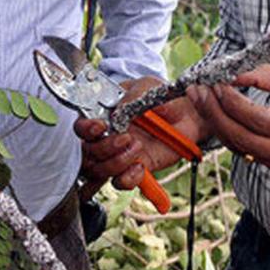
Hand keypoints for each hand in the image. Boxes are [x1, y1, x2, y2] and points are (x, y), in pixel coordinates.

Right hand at [75, 76, 208, 189]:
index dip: (85, 129)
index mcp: (105, 115)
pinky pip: (120, 182)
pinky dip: (127, 178)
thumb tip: (121, 109)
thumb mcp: (148, 87)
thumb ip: (135, 94)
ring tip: (138, 147)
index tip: (100, 127)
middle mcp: (108, 137)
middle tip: (127, 138)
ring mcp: (119, 155)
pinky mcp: (135, 169)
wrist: (188, 116)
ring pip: (99, 170)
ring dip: (116, 162)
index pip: (82, 127)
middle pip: (88, 152)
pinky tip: (141, 167)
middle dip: (105, 147)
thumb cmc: (163, 98)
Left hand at [186, 66, 269, 172]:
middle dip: (216, 114)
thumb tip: (232, 74)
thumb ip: (267, 76)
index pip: (259, 119)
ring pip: (241, 150)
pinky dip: (230, 135)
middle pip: (244, 139)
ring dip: (217, 125)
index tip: (216, 83)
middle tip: (198, 91)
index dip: (233, 102)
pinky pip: (248, 154)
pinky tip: (218, 115)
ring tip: (202, 100)